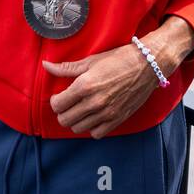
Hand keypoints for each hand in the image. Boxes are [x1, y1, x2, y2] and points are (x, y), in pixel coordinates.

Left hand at [43, 20, 188, 139]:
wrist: (147, 66)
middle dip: (63, 112)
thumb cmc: (118, 59)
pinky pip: (96, 134)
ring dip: (76, 120)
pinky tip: (93, 117)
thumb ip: (66, 68)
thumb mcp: (90, 61)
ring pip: (78, 128)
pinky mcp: (118, 120)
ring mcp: (106, 113)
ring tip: (80, 110)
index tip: (60, 96)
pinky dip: (92, 128)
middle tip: (68, 104)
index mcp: (84, 86)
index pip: (57, 104)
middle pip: (65, 120)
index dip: (55, 101)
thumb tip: (46, 66)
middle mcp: (94, 102)